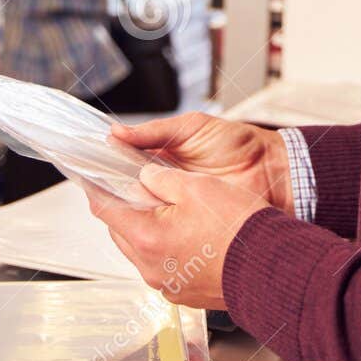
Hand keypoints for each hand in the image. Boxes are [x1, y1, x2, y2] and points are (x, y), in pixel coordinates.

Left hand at [87, 164, 267, 308]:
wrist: (272, 266)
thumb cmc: (238, 228)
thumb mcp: (196, 186)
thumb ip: (161, 178)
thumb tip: (145, 176)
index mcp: (146, 237)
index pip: (104, 208)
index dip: (97, 186)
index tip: (94, 175)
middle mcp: (150, 267)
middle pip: (121, 230)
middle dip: (126, 207)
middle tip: (139, 187)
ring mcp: (167, 284)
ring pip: (141, 249)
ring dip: (147, 228)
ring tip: (170, 210)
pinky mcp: (184, 293)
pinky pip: (163, 266)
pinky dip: (166, 248)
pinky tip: (187, 234)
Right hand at [110, 112, 293, 214]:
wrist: (271, 171)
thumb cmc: (237, 144)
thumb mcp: (191, 128)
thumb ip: (154, 131)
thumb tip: (115, 132)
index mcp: (161, 159)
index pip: (124, 167)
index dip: (107, 168)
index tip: (89, 167)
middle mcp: (164, 186)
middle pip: (127, 194)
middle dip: (115, 192)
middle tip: (102, 190)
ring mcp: (176, 210)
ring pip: (141, 216)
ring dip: (133, 211)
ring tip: (125, 205)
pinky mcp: (189, 228)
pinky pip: (164, 232)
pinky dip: (154, 229)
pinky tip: (147, 224)